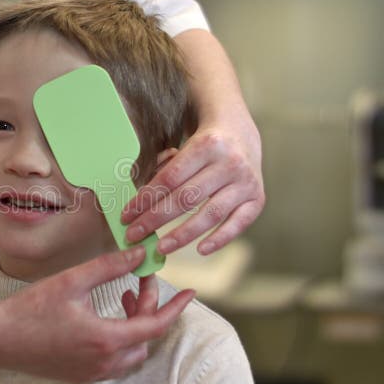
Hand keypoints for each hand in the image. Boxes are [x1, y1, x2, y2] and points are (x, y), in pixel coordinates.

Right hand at [0, 246, 193, 381]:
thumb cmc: (31, 309)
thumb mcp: (73, 281)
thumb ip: (109, 267)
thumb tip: (138, 254)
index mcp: (107, 339)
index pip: (155, 325)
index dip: (175, 307)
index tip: (190, 292)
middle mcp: (104, 361)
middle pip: (145, 338)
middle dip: (148, 309)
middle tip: (138, 283)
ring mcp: (92, 372)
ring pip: (132, 352)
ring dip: (135, 326)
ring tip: (121, 296)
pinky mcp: (80, 375)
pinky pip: (114, 360)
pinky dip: (120, 339)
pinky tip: (104, 318)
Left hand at [122, 117, 264, 255]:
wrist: (240, 133)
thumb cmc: (203, 144)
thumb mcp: (183, 145)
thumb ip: (164, 169)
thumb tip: (140, 203)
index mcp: (206, 145)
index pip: (169, 179)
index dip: (145, 200)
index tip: (126, 216)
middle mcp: (229, 163)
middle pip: (186, 198)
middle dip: (155, 219)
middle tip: (134, 235)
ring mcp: (246, 182)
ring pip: (210, 214)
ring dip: (182, 235)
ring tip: (161, 248)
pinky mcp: (257, 198)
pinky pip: (238, 224)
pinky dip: (220, 239)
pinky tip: (200, 250)